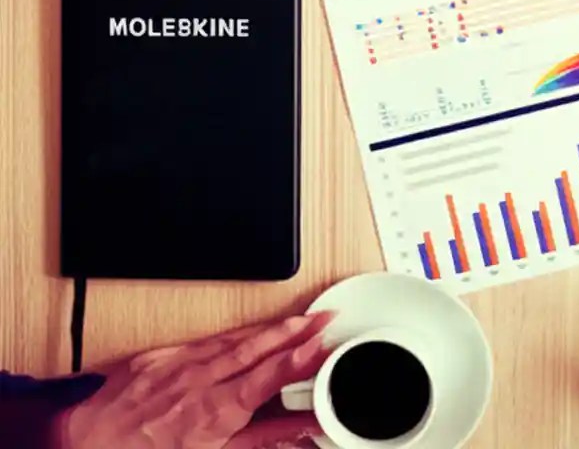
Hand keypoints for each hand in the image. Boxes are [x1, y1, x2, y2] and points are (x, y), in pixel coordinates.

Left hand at [53, 312, 333, 448]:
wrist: (77, 444)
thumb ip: (261, 441)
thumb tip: (298, 429)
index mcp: (214, 413)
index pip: (269, 376)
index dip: (301, 357)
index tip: (323, 342)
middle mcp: (198, 382)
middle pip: (258, 348)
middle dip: (297, 330)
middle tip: (326, 317)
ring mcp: (177, 365)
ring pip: (235, 339)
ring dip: (271, 327)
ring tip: (301, 318)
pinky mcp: (158, 356)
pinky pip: (206, 340)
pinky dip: (234, 334)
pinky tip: (248, 330)